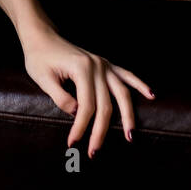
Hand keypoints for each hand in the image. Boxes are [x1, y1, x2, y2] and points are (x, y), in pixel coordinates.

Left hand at [20, 24, 154, 155]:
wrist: (41, 36)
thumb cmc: (39, 57)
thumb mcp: (42, 78)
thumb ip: (60, 97)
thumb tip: (77, 113)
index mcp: (81, 69)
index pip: (85, 106)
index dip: (80, 127)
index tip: (72, 143)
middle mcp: (97, 66)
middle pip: (105, 105)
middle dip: (100, 131)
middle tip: (94, 152)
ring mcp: (104, 64)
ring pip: (122, 94)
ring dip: (128, 116)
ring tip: (130, 137)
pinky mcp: (105, 64)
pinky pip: (127, 75)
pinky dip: (139, 85)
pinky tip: (151, 95)